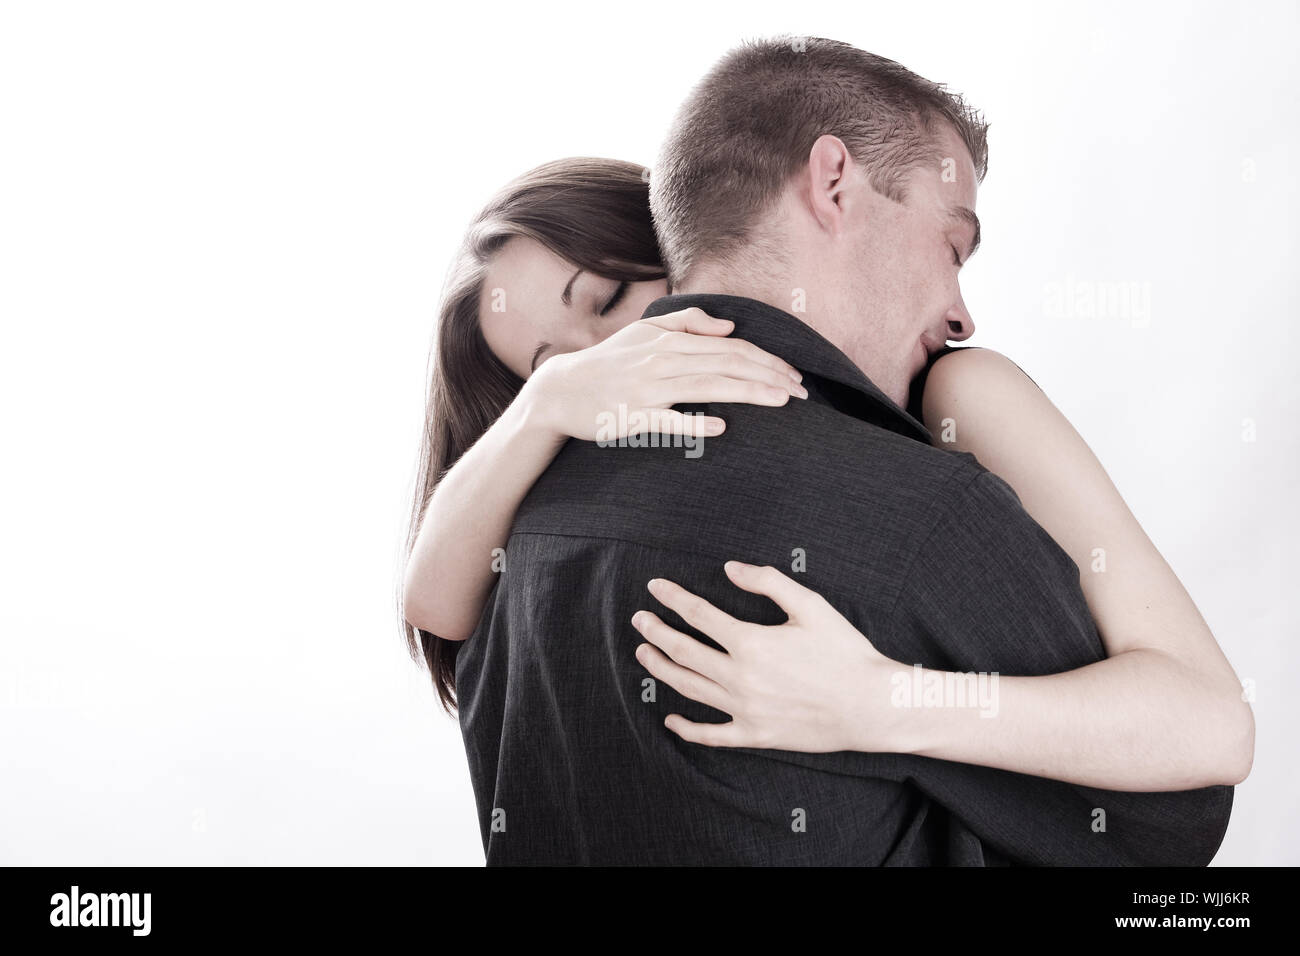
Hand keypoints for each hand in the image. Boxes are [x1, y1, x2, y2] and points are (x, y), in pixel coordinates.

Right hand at [520, 308, 805, 441]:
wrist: (561, 390)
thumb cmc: (608, 362)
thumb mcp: (644, 332)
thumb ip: (687, 322)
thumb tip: (729, 326)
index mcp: (669, 340)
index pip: (729, 346)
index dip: (765, 358)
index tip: (794, 375)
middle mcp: (662, 359)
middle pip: (727, 363)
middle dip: (769, 375)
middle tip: (801, 392)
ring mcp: (647, 388)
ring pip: (707, 387)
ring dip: (748, 392)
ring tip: (780, 401)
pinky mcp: (633, 416)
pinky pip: (668, 420)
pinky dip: (694, 423)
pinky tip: (720, 429)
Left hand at [631, 561, 905, 753]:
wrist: (871, 705)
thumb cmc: (844, 651)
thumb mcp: (811, 605)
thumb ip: (768, 582)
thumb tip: (729, 568)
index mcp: (751, 642)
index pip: (697, 614)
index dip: (672, 598)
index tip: (655, 587)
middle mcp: (740, 677)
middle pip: (683, 651)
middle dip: (656, 632)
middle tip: (639, 620)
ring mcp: (744, 710)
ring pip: (689, 688)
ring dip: (661, 669)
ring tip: (644, 654)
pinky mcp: (755, 735)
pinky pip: (711, 735)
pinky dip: (686, 728)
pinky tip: (670, 718)